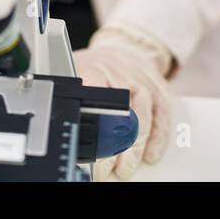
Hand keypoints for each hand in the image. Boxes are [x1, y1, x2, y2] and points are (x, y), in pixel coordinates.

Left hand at [73, 24, 172, 180]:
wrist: (127, 48)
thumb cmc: (98, 67)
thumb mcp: (76, 72)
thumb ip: (70, 95)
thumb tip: (57, 122)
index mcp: (94, 70)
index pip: (93, 101)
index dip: (92, 130)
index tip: (87, 150)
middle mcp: (121, 75)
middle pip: (121, 114)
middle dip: (114, 147)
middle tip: (105, 170)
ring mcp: (143, 82)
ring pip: (144, 118)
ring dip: (135, 148)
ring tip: (125, 168)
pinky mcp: (160, 91)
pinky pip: (162, 117)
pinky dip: (158, 139)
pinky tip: (150, 154)